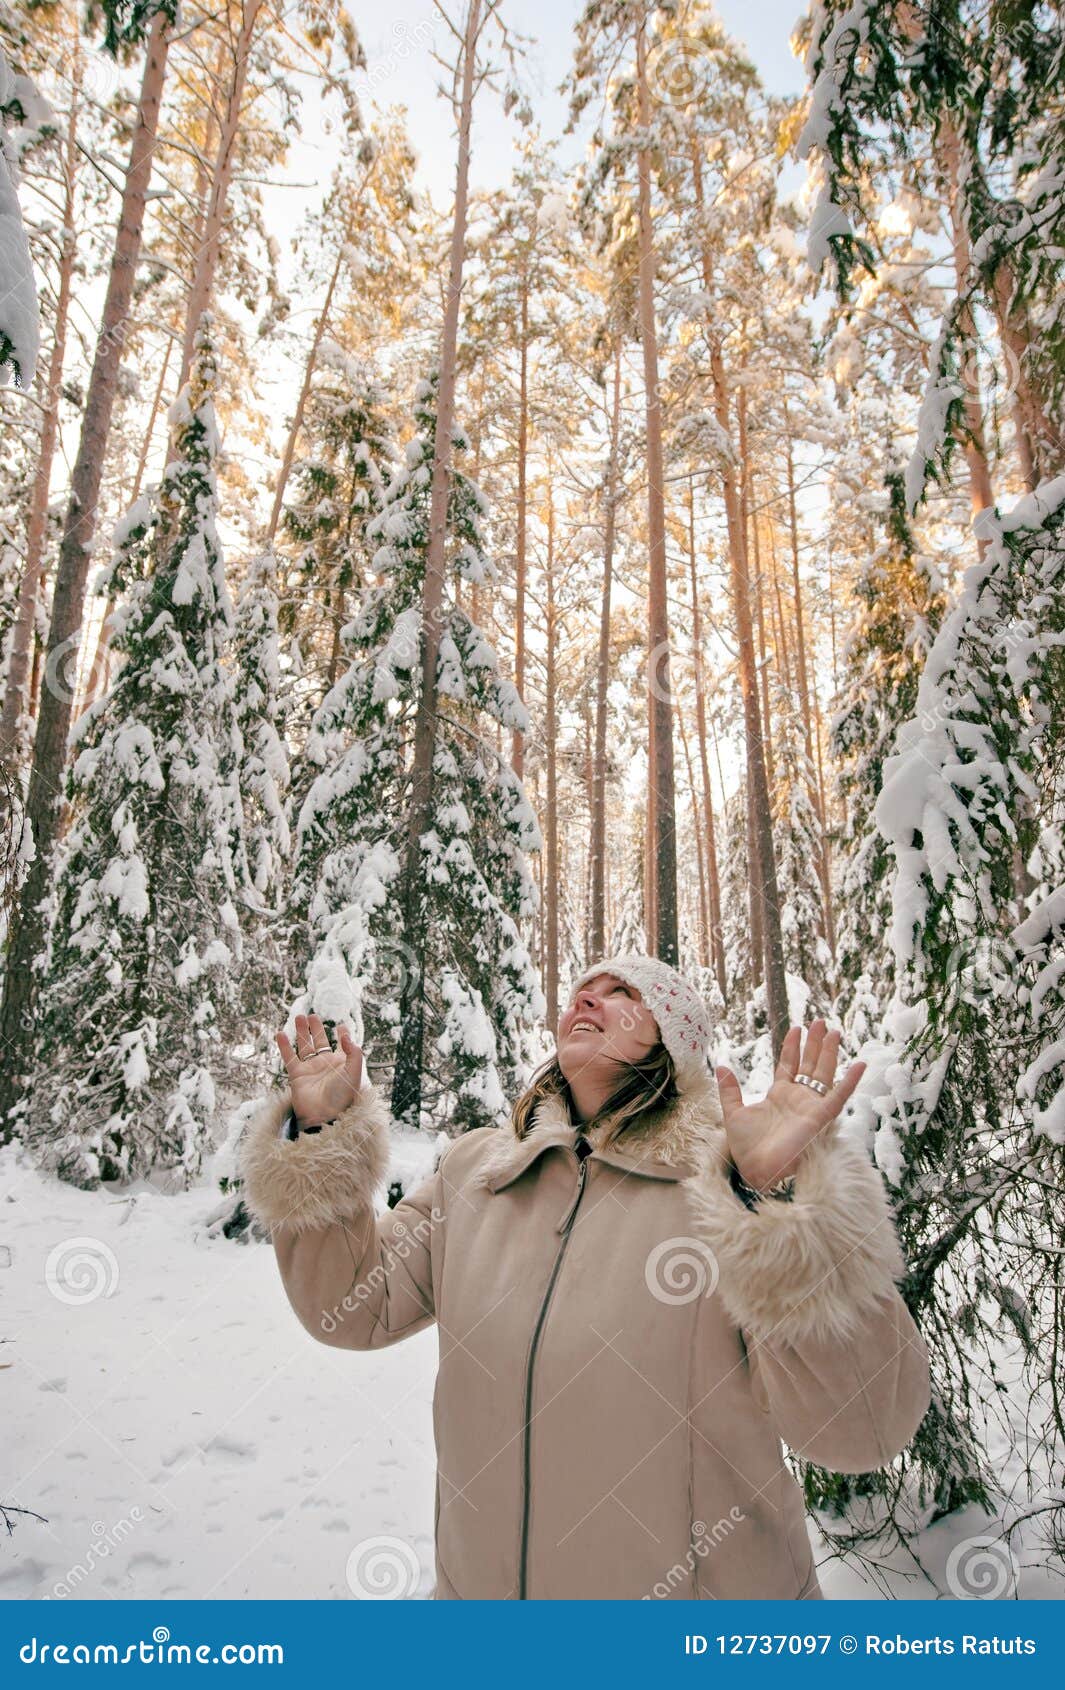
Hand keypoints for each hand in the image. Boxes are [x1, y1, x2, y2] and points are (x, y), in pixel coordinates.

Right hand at [275, 1013, 364, 1127]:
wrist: (324, 1115)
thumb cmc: (342, 1097)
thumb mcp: (354, 1073)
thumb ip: (354, 1053)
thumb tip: (345, 1035)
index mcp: (341, 1064)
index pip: (342, 1046)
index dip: (342, 1035)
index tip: (341, 1026)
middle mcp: (325, 1065)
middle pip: (320, 1042)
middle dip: (316, 1028)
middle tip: (312, 1016)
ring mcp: (310, 1069)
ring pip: (304, 1046)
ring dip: (302, 1032)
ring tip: (299, 1017)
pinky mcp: (297, 1075)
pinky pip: (289, 1057)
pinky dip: (284, 1046)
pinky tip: (281, 1033)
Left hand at [715, 1019, 865, 1191]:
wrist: (756, 1171)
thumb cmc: (746, 1149)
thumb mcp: (733, 1113)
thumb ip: (730, 1090)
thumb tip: (721, 1066)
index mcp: (779, 1096)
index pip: (789, 1065)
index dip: (793, 1046)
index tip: (796, 1027)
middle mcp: (798, 1099)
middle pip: (810, 1065)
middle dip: (815, 1043)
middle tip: (821, 1021)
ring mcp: (810, 1107)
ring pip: (824, 1074)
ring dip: (830, 1053)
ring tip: (834, 1031)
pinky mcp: (820, 1118)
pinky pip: (838, 1097)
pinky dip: (850, 1081)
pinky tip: (859, 1064)